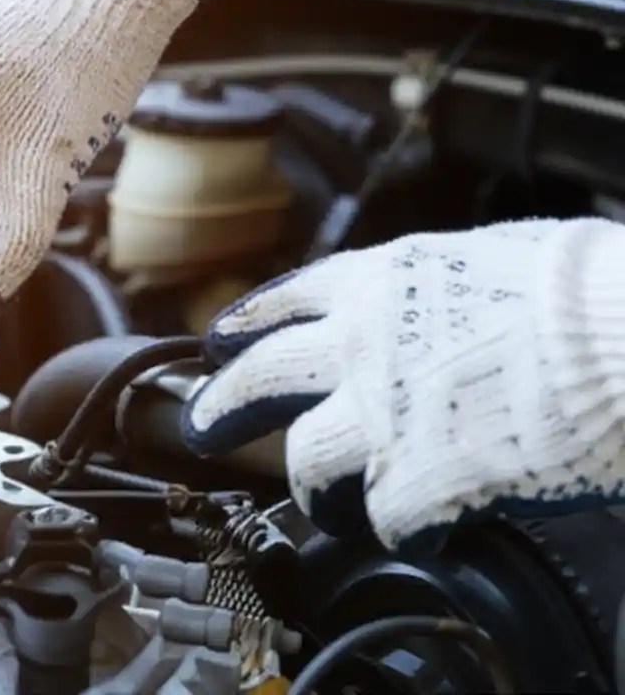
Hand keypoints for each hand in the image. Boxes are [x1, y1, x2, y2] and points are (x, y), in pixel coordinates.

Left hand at [184, 219, 624, 552]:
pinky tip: (419, 532)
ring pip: (306, 464)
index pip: (284, 301)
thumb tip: (437, 302)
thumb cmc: (590, 291)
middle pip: (259, 380)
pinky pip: (381, 520)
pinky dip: (398, 530)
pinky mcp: (419, 477)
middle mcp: (365, 345)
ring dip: (318, 492)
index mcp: (384, 282)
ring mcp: (384, 414)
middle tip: (203, 427)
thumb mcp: (495, 257)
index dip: (246, 325)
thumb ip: (439, 288)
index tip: (219, 342)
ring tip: (331, 508)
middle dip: (222, 406)